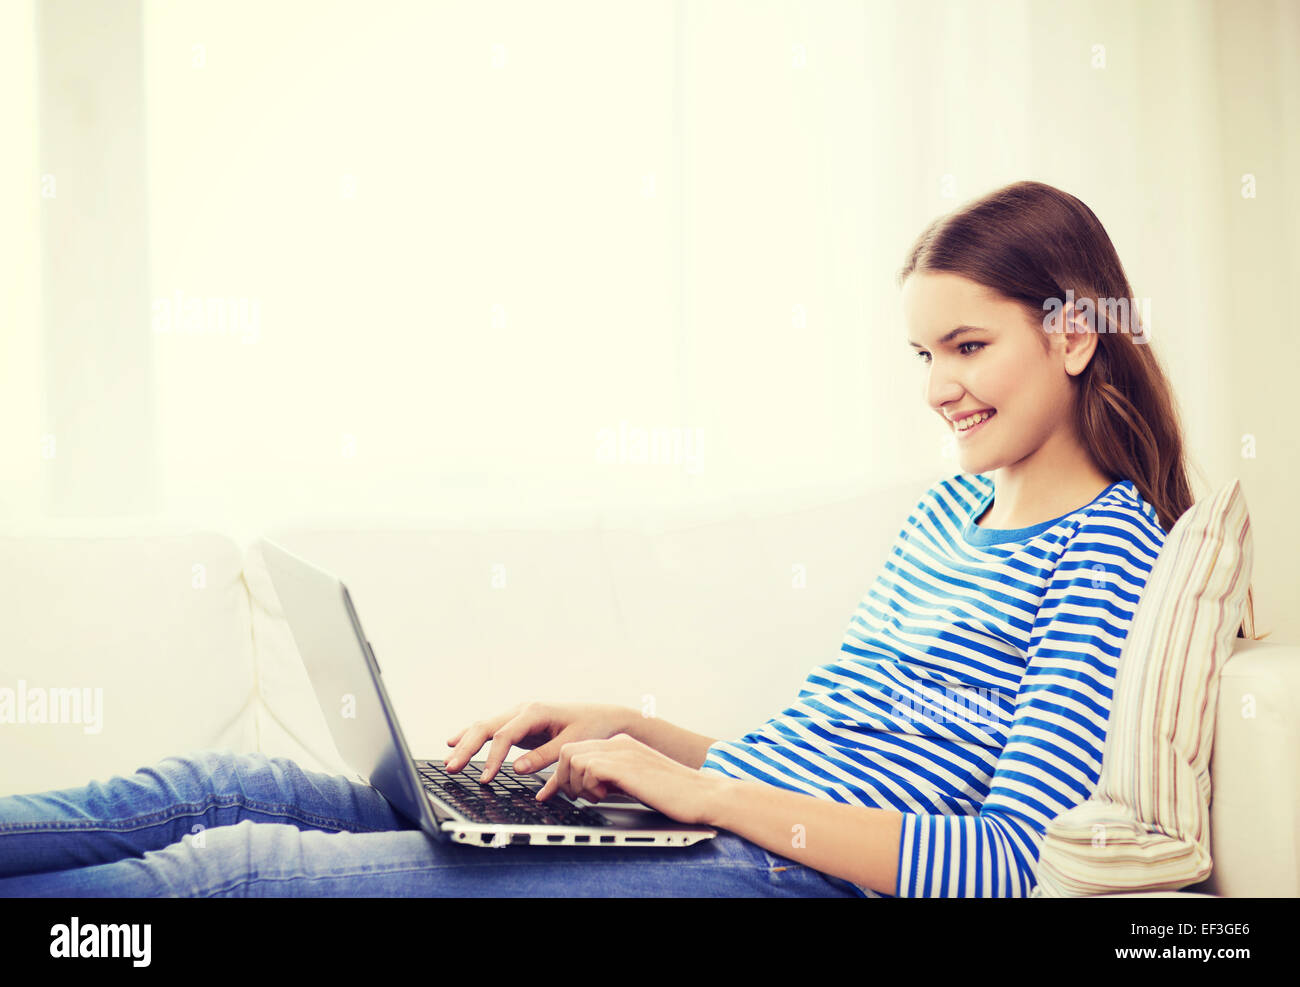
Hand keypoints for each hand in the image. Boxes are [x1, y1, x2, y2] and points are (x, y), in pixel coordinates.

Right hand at [444, 701, 632, 783]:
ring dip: (464, 743)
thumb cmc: (591, 728)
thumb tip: (516, 769)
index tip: (485, 779)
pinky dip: (471, 736)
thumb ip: (543, 757)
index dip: (492, 759)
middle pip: (486, 727)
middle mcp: (522, 710)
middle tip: (451, 768)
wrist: (603, 716)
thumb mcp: (570, 743)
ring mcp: (518, 715)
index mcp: (534, 712)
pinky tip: (454, 742)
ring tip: (448, 761)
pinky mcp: (518, 723)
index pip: (504, 736)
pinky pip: (490, 729)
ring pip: (484, 726)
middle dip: (466, 748)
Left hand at [536, 733, 718, 825]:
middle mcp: (619, 744)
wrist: (702, 794)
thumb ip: (612, 780)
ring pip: (572, 758)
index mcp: (622, 745)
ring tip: (597, 797)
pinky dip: (588, 786)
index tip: (560, 793)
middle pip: (568, 750)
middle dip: (565, 778)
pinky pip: (587, 768)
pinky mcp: (626, 765)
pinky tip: (605, 796)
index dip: (564, 774)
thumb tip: (586, 789)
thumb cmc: (674, 794)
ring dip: (577, 783)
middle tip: (581, 796)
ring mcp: (622, 752)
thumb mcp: (635, 783)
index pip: (578, 750)